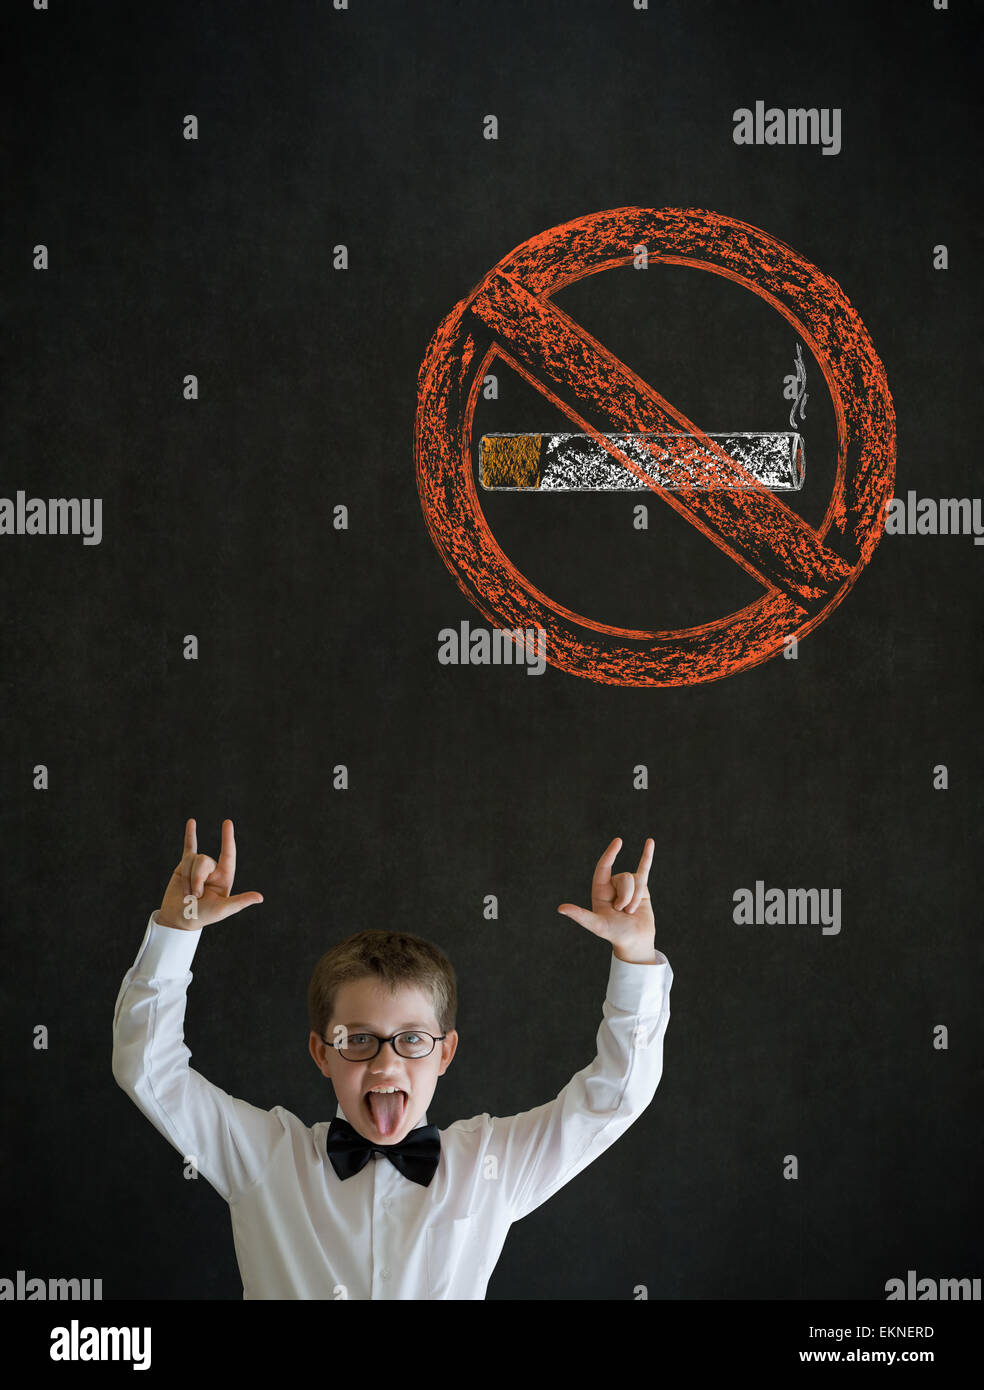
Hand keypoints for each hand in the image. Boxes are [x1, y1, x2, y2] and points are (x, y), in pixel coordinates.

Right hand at [156, 818, 263, 930]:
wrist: (179, 918)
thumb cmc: (202, 916)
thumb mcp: (222, 909)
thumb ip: (240, 901)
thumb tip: (260, 897)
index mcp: (225, 877)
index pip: (228, 854)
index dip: (227, 838)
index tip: (227, 822)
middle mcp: (213, 870)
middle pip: (203, 861)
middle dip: (196, 879)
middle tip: (194, 896)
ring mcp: (199, 866)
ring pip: (191, 860)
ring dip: (187, 879)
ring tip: (187, 894)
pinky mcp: (184, 865)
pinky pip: (188, 847)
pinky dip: (190, 834)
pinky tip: (192, 822)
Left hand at [557, 837, 656, 962]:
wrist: (635, 941)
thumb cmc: (614, 934)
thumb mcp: (597, 924)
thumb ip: (580, 915)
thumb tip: (560, 908)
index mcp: (599, 890)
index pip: (604, 867)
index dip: (610, 854)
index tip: (618, 842)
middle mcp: (612, 885)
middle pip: (624, 878)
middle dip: (627, 896)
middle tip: (623, 912)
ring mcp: (628, 885)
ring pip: (636, 880)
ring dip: (637, 898)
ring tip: (632, 912)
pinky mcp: (642, 888)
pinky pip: (645, 868)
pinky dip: (647, 855)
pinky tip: (650, 842)